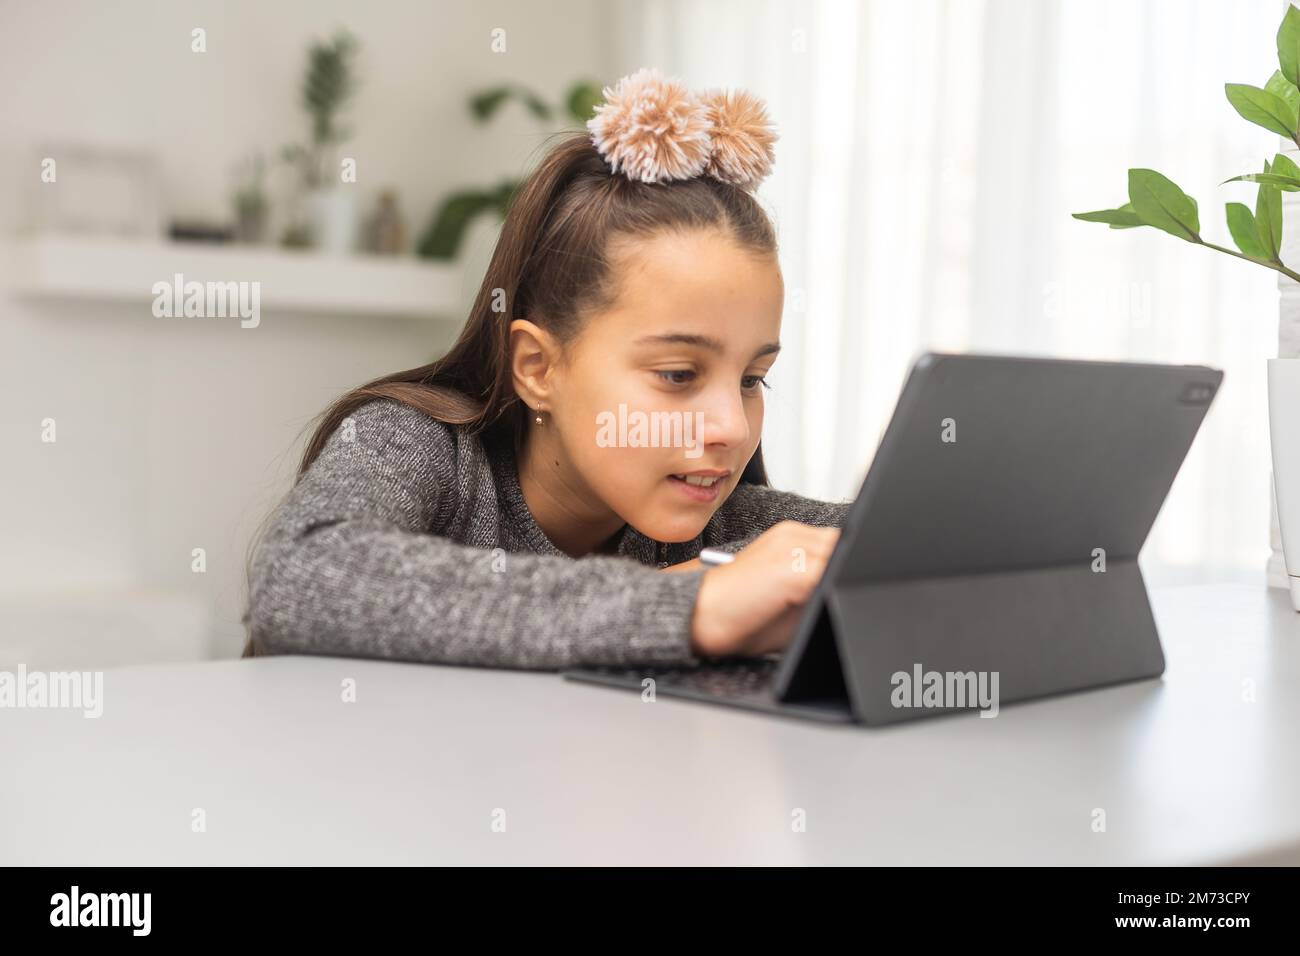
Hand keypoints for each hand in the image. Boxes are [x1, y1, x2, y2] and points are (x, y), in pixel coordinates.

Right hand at [687, 521, 840, 657]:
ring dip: (844, 576)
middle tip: (843, 590)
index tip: (849, 575)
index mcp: (789, 535)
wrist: (700, 614)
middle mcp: (794, 535)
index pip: (839, 540)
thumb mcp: (785, 590)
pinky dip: (837, 588)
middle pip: (847, 545)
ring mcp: (796, 550)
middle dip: (849, 567)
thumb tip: (850, 586)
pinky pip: (835, 574)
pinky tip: (827, 603)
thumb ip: (818, 580)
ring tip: (831, 597)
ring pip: (845, 557)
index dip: (847, 559)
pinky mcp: (798, 570)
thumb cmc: (737, 611)